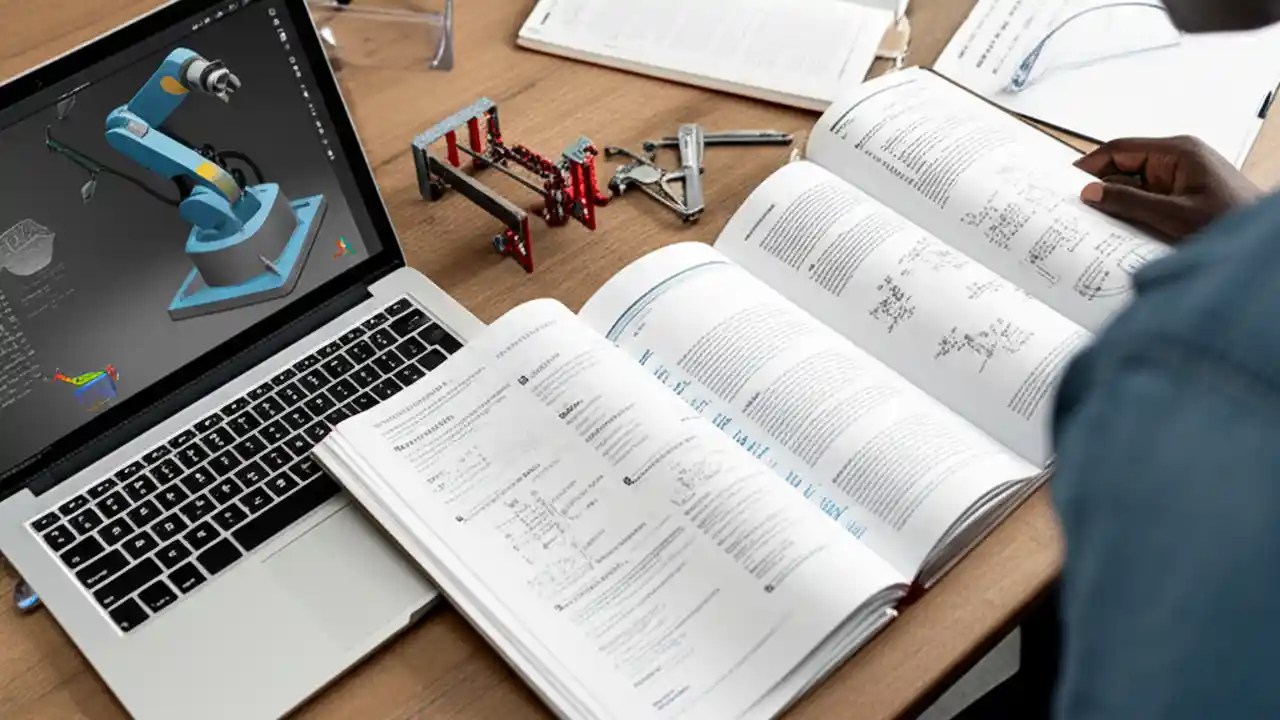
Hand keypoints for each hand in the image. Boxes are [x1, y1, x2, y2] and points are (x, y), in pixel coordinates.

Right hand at [1075, 136, 1260, 241]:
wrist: (1264, 247)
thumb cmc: (1231, 223)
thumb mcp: (1174, 216)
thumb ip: (1129, 202)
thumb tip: (1090, 192)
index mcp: (1177, 152)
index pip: (1119, 149)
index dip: (1090, 165)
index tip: (1066, 182)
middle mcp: (1178, 158)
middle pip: (1124, 166)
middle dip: (1101, 188)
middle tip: (1075, 209)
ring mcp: (1180, 176)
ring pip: (1134, 184)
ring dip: (1117, 203)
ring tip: (1096, 223)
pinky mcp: (1182, 193)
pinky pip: (1147, 198)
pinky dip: (1132, 211)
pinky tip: (1121, 228)